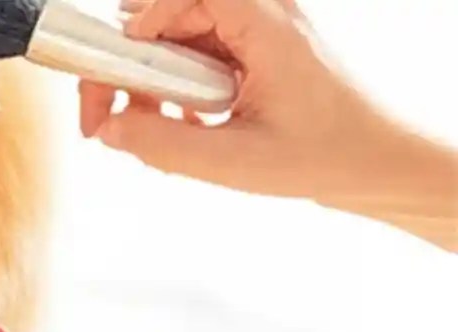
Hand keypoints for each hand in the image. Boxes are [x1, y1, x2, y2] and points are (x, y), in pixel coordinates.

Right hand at [80, 0, 413, 200]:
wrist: (376, 163)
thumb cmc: (327, 155)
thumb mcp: (236, 161)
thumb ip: (164, 145)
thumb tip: (110, 129)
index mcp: (267, 24)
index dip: (146, 18)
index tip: (122, 63)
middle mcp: (263, 15)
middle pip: (174, 12)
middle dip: (133, 60)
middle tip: (110, 111)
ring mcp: (258, 32)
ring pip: (179, 35)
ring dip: (153, 79)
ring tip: (151, 125)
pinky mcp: (253, 51)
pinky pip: (196, 53)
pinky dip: (176, 86)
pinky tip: (182, 125)